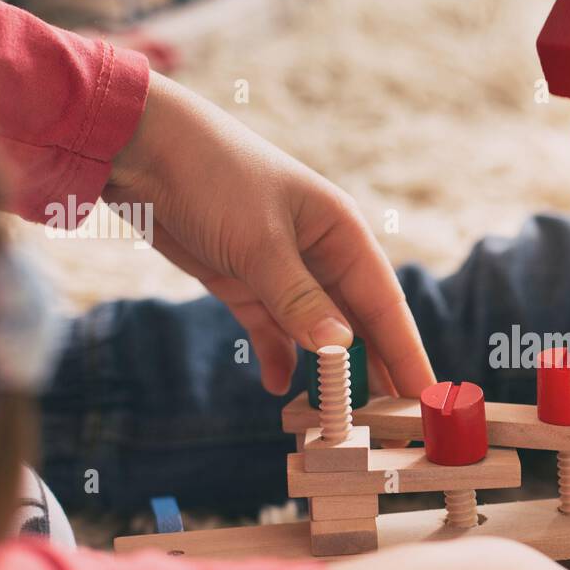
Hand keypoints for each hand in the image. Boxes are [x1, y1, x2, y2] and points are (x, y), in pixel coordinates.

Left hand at [107, 72, 433, 397]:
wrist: (141, 148)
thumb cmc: (212, 176)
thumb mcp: (259, 241)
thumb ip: (299, 298)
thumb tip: (342, 348)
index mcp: (342, 234)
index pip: (387, 304)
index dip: (409, 352)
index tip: (429, 396)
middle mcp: (321, 254)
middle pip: (359, 323)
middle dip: (376, 370)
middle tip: (395, 421)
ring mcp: (283, 270)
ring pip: (318, 332)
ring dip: (327, 371)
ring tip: (341, 417)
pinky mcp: (245, 281)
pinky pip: (272, 330)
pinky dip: (278, 357)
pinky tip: (279, 388)